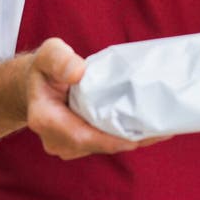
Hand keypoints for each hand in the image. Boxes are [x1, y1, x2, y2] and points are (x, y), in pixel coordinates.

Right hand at [25, 38, 163, 158]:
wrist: (37, 84)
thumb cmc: (44, 68)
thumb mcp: (49, 53)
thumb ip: (59, 58)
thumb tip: (78, 72)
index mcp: (45, 119)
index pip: (80, 136)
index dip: (108, 140)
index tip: (135, 139)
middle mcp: (55, 139)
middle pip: (97, 144)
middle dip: (129, 140)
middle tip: (163, 130)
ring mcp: (68, 145)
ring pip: (104, 146)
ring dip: (132, 140)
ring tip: (163, 129)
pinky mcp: (80, 144)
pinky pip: (105, 143)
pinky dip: (126, 137)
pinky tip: (151, 130)